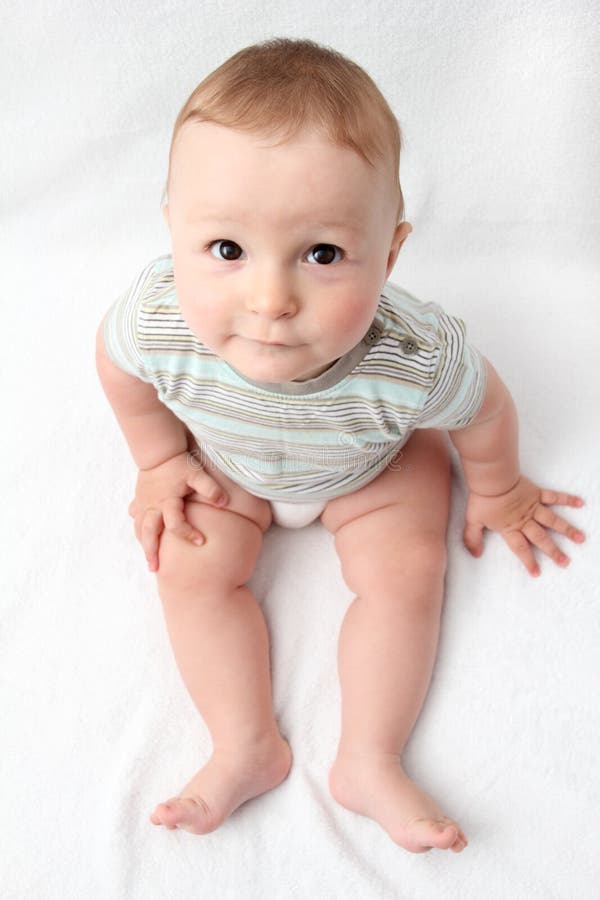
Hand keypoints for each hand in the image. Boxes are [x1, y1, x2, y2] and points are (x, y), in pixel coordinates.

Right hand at [128, 450, 227, 572]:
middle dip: (151, 551)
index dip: (188, 533)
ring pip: (139, 529)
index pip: (176, 523)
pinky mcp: (139, 500)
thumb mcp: (197, 473)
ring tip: (150, 562)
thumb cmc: (179, 463)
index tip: (201, 542)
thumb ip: (210, 488)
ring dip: (143, 545)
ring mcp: (143, 503)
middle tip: (155, 569)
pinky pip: (136, 518)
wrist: (158, 451)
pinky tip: (142, 539)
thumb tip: (224, 502)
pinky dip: (138, 530)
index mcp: (167, 500)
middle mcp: (153, 505)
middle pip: (148, 532)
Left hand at [463, 474, 585, 575]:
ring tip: (580, 539)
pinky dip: (567, 499)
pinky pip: (554, 497)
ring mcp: (533, 506)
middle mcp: (525, 520)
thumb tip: (475, 554)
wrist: (492, 479)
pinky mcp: (537, 493)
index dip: (528, 561)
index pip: (520, 548)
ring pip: (553, 521)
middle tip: (565, 562)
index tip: (537, 573)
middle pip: (541, 538)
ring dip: (567, 530)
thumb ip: (472, 539)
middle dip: (553, 551)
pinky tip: (580, 503)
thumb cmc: (482, 499)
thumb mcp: (472, 521)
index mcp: (510, 528)